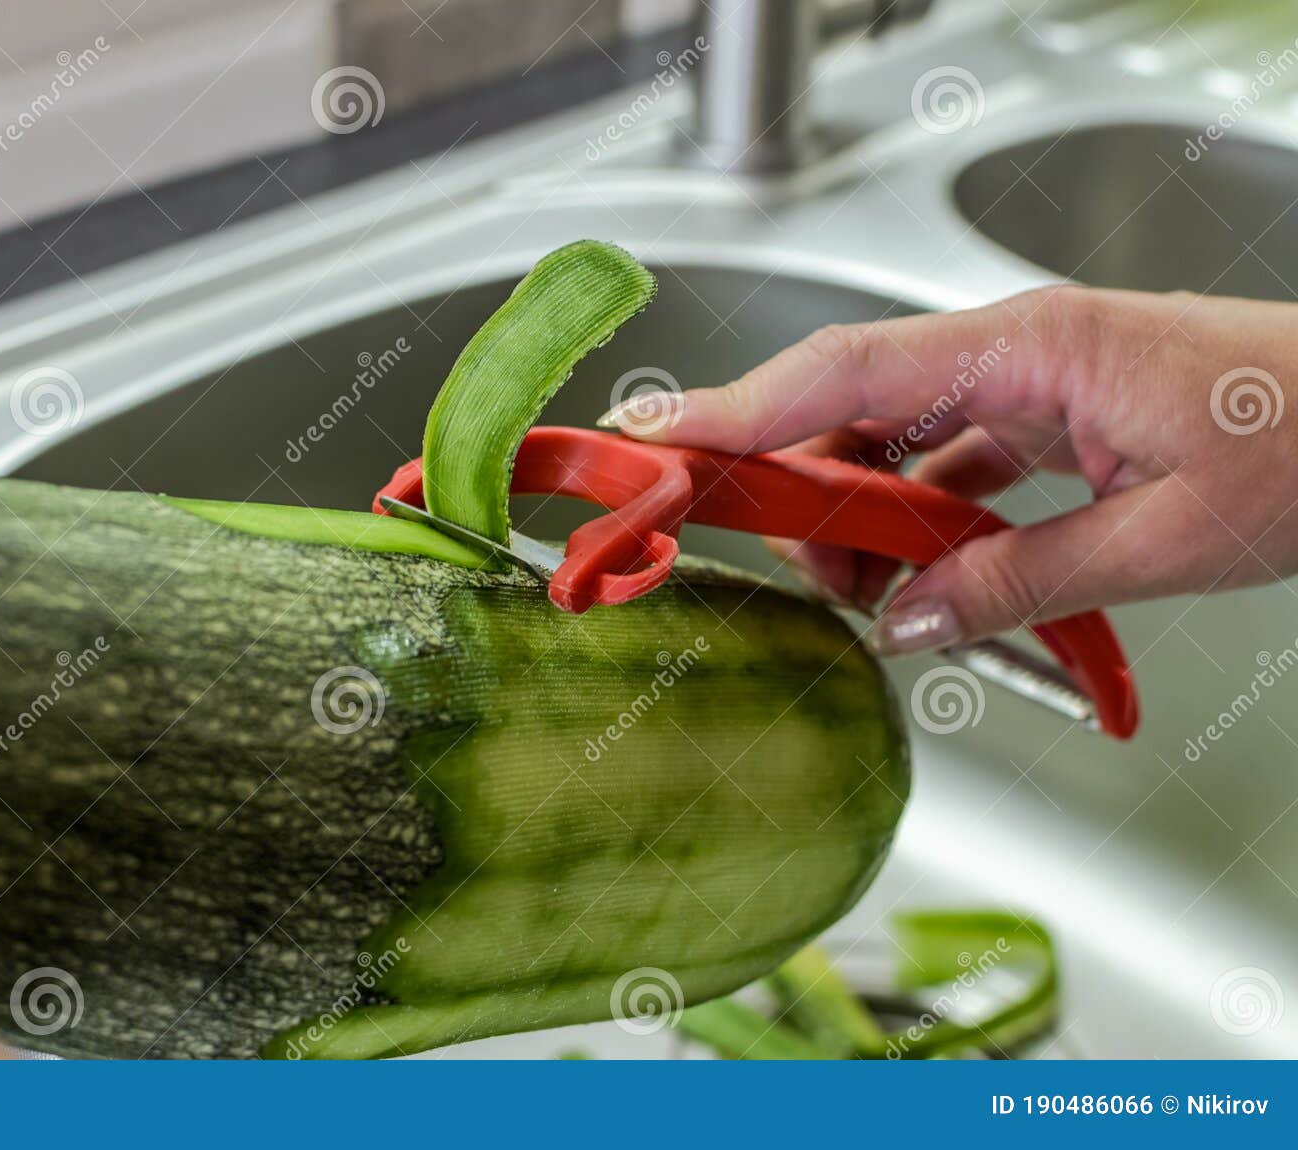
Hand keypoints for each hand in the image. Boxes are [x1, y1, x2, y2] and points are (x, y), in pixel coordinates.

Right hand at [601, 286, 1297, 653]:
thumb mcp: (1165, 539)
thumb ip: (1019, 584)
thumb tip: (906, 627)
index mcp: (1032, 347)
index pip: (842, 372)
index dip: (733, 407)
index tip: (652, 437)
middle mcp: (1015, 349)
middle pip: (848, 410)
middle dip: (799, 494)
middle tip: (782, 572)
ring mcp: (1031, 378)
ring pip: (893, 445)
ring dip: (865, 524)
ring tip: (873, 602)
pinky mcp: (1052, 412)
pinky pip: (949, 466)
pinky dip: (922, 527)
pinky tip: (921, 581)